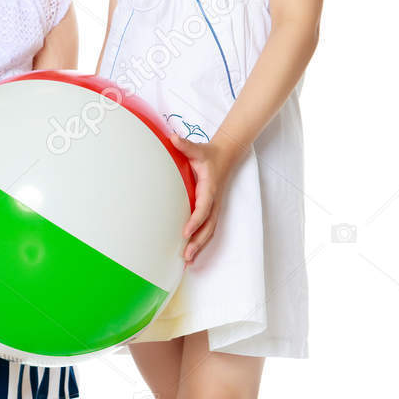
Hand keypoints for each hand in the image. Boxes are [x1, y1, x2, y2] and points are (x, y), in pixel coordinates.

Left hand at [170, 133, 240, 263]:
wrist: (225, 156)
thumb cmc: (208, 154)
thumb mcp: (197, 149)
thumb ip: (185, 145)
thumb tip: (173, 138)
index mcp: (210, 188)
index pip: (203, 207)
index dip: (195, 220)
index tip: (186, 232)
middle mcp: (214, 201)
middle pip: (208, 226)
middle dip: (198, 242)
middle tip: (186, 255)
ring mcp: (214, 208)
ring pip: (209, 231)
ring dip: (199, 246)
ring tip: (187, 260)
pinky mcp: (212, 211)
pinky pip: (208, 229)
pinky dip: (200, 242)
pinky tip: (190, 254)